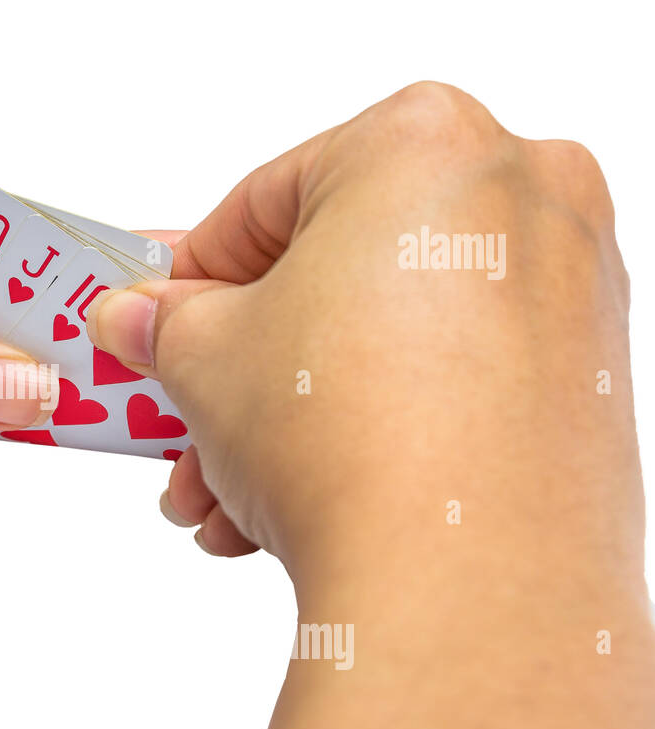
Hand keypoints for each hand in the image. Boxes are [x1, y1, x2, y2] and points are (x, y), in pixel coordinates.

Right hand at [87, 82, 652, 728]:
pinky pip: (450, 385)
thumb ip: (164, 323)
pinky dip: (374, 431)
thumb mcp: (205, 360)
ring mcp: (570, 289)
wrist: (466, 587)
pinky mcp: (589, 380)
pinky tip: (300, 504)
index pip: (266, 200)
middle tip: (191, 416)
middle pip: (332, 279)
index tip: (160, 322)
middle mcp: (519, 193)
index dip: (191, 277)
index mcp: (423, 141)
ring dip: (293, 416)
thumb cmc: (351, 438)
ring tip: (228, 493)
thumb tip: (139, 318)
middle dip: (244, 366)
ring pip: (388, 340)